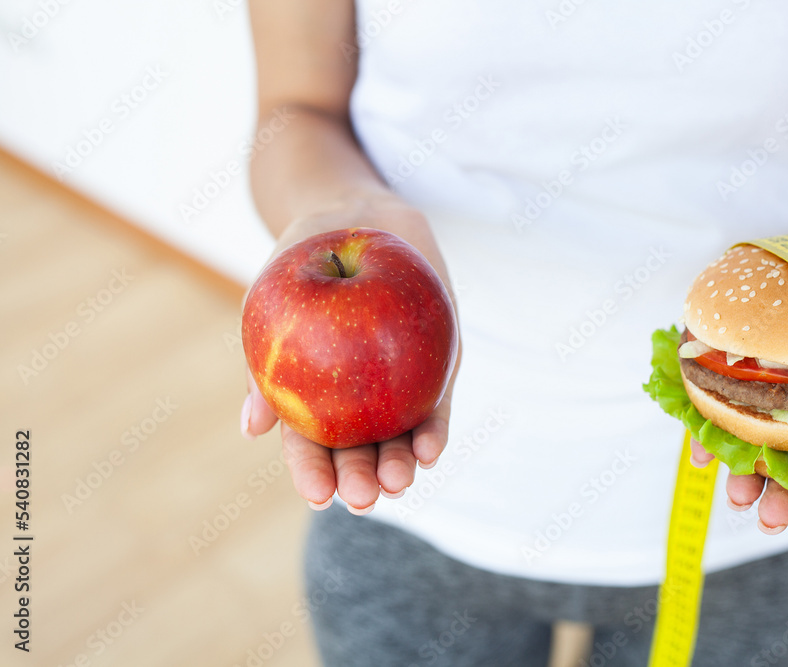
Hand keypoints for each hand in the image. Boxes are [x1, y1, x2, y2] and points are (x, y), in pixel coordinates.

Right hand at [239, 204, 459, 512]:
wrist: (360, 215)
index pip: (310, 446)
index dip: (314, 474)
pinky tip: (432, 449)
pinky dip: (434, 429)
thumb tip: (252, 430)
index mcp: (313, 397)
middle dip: (359, 480)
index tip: (319, 496)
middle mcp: (357, 400)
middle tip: (361, 498)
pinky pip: (437, 406)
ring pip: (400, 439)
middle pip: (358, 452)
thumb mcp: (274, 300)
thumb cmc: (304, 257)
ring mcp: (399, 387)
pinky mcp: (437, 369)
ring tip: (398, 483)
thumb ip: (263, 362)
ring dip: (399, 466)